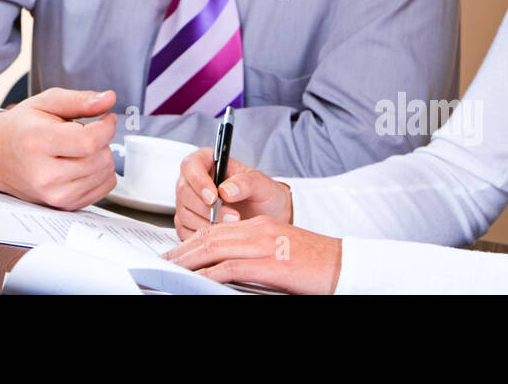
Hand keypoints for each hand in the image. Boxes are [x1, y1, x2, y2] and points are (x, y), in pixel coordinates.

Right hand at [0, 88, 117, 209]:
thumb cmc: (21, 128)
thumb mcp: (46, 102)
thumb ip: (80, 100)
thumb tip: (108, 99)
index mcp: (38, 143)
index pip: (90, 141)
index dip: (106, 127)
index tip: (106, 118)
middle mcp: (45, 174)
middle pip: (100, 159)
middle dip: (104, 141)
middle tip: (88, 132)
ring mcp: (53, 195)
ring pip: (105, 175)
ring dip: (102, 157)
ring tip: (82, 148)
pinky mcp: (62, 206)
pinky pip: (102, 190)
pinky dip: (100, 174)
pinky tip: (83, 163)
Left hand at [162, 218, 342, 294]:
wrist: (343, 265)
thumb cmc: (314, 263)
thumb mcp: (279, 251)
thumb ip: (254, 253)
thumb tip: (226, 269)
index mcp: (260, 226)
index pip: (217, 229)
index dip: (192, 241)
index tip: (176, 254)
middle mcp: (259, 230)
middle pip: (211, 236)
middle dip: (183, 251)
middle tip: (164, 263)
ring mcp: (264, 245)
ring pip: (215, 249)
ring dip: (188, 261)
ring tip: (171, 271)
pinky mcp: (270, 263)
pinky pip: (231, 268)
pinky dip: (210, 275)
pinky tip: (198, 281)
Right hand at [174, 147, 291, 238]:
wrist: (268, 219)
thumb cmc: (264, 197)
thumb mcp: (262, 185)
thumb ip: (246, 183)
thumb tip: (225, 190)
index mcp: (208, 162)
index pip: (191, 165)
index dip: (198, 181)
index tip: (214, 196)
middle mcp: (194, 181)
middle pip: (184, 191)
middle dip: (207, 208)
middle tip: (233, 216)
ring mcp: (189, 203)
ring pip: (184, 213)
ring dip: (208, 223)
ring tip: (233, 225)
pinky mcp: (188, 224)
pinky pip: (185, 231)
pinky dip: (204, 236)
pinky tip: (223, 234)